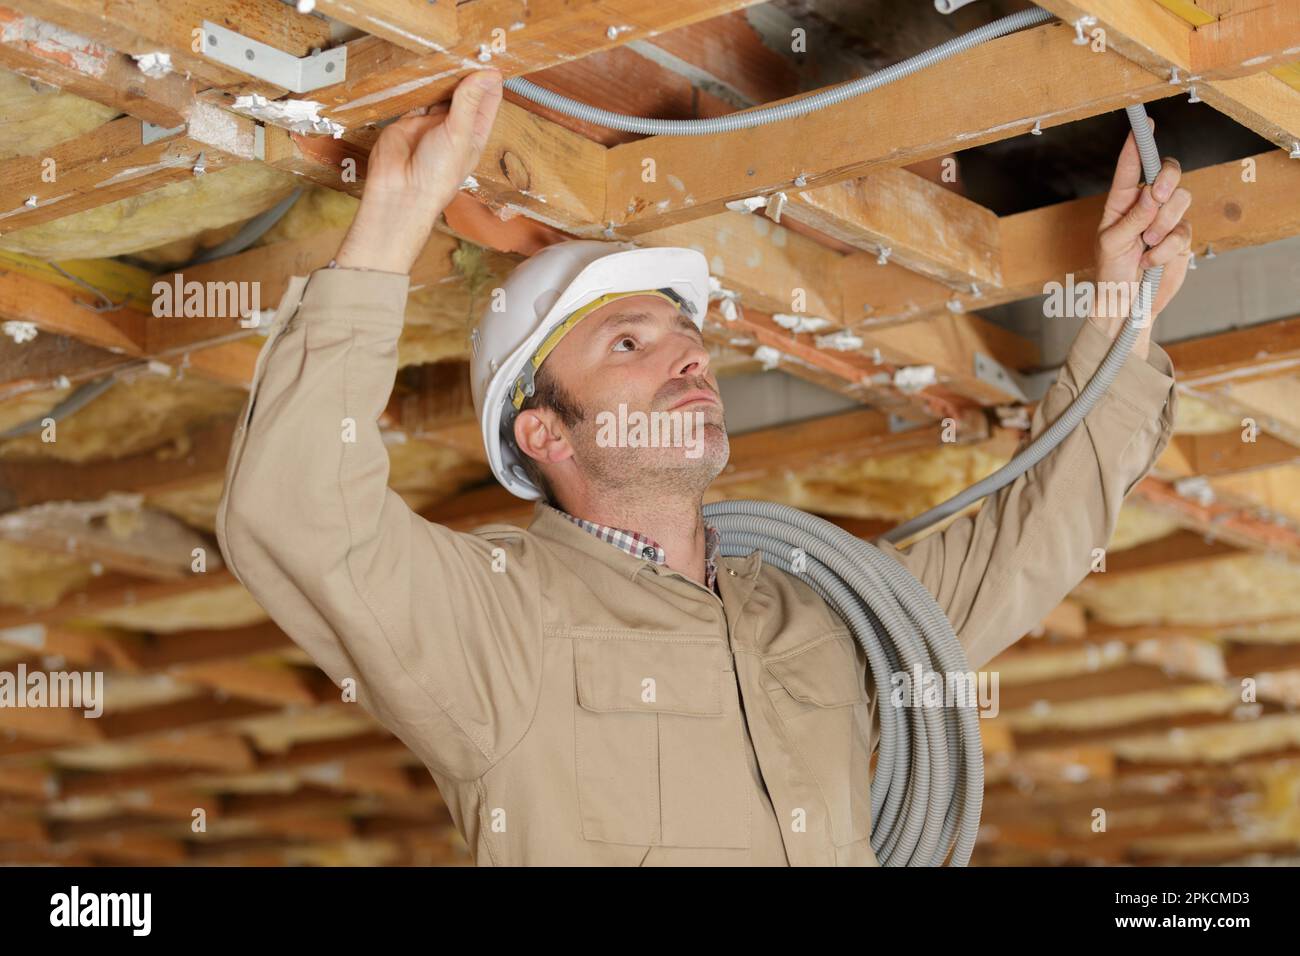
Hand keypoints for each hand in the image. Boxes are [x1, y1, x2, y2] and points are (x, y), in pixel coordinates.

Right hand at [335, 69, 503, 273]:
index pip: (488, 100)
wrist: (400, 190)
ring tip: (448, 53)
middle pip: (464, 92)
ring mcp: (431, 123)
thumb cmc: (436, 176)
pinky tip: (424, 68)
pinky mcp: (408, 119)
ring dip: (443, 76)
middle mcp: (455, 127)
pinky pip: (415, 95)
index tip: (490, 56)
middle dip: (466, 73)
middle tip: (467, 47)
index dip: (489, 79)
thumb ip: (469, 103)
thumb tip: (486, 75)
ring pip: (439, 92)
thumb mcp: (459, 135)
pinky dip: (419, 83)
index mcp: (475, 134)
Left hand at [1089, 120, 1192, 358]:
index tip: (1144, 124)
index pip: (1130, 170)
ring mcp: (1165, 221)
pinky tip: (1151, 260)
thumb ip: (1131, 219)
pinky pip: (1184, 231)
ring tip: (1145, 245)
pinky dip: (1167, 247)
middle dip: (1166, 182)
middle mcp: (1145, 206)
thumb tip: (1151, 196)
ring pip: (1180, 200)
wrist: (1127, 303)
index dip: (1137, 147)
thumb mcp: (1110, 244)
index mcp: (1121, 203)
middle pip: (1168, 174)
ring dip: (1162, 224)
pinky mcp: (1180, 239)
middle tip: (1154, 200)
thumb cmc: (1110, 273)